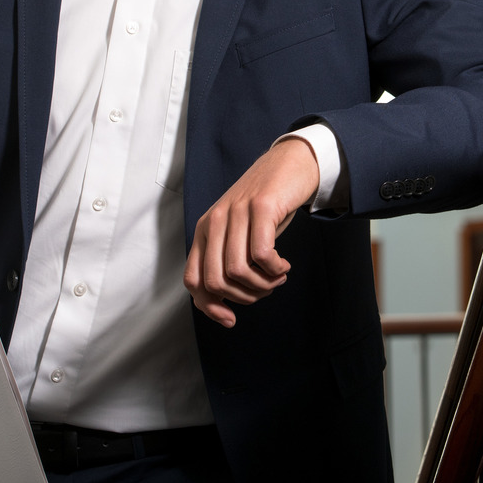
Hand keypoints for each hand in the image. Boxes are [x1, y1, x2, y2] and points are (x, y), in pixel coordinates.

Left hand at [183, 138, 319, 326]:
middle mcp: (214, 221)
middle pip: (215, 281)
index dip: (209, 307)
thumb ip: (227, 262)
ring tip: (277, 277)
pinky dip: (274, 269)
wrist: (289, 164)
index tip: (231, 319)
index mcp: (204, 230)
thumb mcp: (240, 233)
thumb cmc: (266, 206)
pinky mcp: (261, 207)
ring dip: (262, 284)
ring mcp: (236, 212)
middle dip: (243, 297)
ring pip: (237, 271)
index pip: (193, 280)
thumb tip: (222, 309)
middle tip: (265, 289)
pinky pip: (261, 254)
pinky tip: (283, 265)